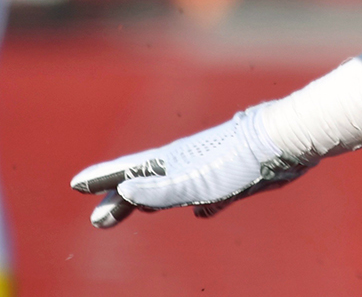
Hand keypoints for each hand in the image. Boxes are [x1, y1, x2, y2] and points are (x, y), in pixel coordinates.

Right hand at [69, 108, 312, 228]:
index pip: (128, 172)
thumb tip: (125, 193)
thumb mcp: (194, 181)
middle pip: (146, 185)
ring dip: (154, 202)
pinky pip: (211, 195)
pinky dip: (202, 205)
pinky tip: (204, 213)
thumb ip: (160, 189)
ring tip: (139, 211)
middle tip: (98, 219)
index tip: (77, 184)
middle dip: (121, 200)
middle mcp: (188, 164)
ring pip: (174, 189)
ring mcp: (211, 170)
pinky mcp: (235, 179)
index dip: (103, 180)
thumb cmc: (238, 160)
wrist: (284, 142)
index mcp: (172, 162)